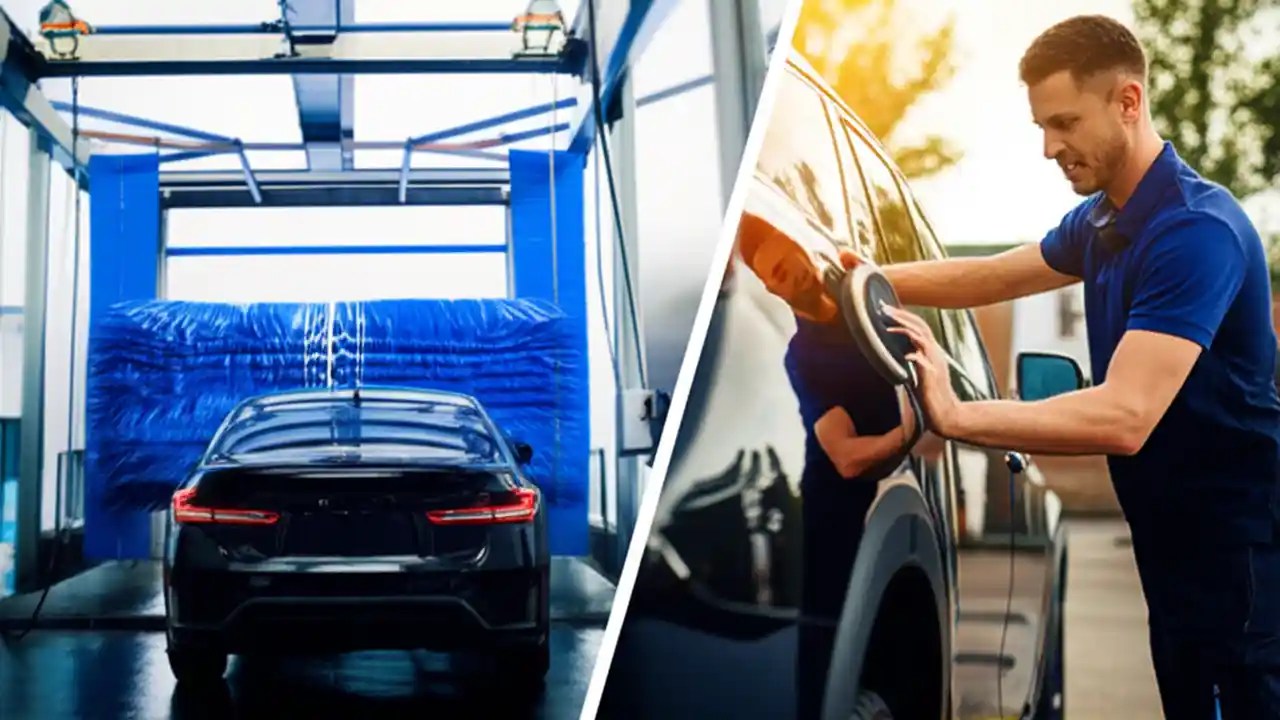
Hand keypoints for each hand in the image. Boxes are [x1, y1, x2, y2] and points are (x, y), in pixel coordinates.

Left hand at [882, 305, 962, 436]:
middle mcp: (935, 353)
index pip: (920, 327)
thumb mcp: (922, 373)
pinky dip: (912, 355)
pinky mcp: (931, 376)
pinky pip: (921, 360)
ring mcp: (934, 363)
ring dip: (903, 328)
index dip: (905, 317)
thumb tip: (905, 353)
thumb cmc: (932, 396)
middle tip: (884, 308)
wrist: (946, 414)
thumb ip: (916, 361)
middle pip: (920, 326)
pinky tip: (903, 355)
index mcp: (933, 352)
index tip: (889, 310)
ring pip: (921, 338)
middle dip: (902, 315)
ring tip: (887, 322)